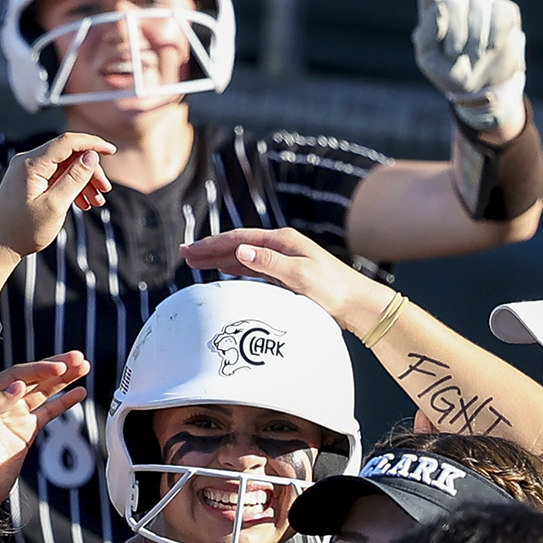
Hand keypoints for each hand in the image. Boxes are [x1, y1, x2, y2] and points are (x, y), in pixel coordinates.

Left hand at [0, 133, 115, 258]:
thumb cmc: (25, 230)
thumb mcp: (55, 206)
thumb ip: (74, 179)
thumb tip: (91, 155)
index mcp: (31, 164)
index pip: (67, 142)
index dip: (92, 143)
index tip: (112, 151)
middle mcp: (27, 161)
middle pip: (68, 154)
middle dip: (89, 170)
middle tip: (105, 191)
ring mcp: (27, 170)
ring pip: (64, 166)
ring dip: (83, 181)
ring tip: (96, 202)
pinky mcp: (29, 180)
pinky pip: (55, 176)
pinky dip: (71, 186)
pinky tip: (83, 203)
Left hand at [0, 353, 90, 506]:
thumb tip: (17, 387)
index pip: (17, 375)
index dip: (38, 369)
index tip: (58, 368)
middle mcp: (2, 402)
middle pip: (33, 378)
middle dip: (56, 367)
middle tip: (78, 358)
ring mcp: (15, 415)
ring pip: (44, 390)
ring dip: (64, 379)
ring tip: (84, 366)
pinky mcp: (26, 430)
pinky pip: (48, 411)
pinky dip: (64, 402)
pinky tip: (79, 392)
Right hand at [182, 227, 391, 336]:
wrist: (358, 304)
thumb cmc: (334, 291)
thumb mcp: (300, 277)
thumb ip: (269, 263)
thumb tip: (240, 249)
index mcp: (282, 242)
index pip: (239, 239)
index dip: (212, 244)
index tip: (189, 250)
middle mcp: (282, 246)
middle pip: (238, 244)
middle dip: (210, 248)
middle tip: (184, 254)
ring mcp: (285, 259)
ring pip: (244, 255)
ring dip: (219, 258)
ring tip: (197, 261)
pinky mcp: (288, 273)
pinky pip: (253, 267)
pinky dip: (235, 267)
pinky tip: (226, 270)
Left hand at [411, 0, 526, 136]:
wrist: (484, 83)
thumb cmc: (451, 71)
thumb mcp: (431, 63)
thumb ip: (426, 38)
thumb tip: (439, 9)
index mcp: (434, 12)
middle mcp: (457, 0)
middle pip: (453, 3)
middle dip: (455, 34)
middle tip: (456, 54)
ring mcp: (482, 2)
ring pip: (479, 9)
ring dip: (475, 40)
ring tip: (474, 56)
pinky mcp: (504, 9)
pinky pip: (500, 16)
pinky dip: (495, 37)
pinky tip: (491, 48)